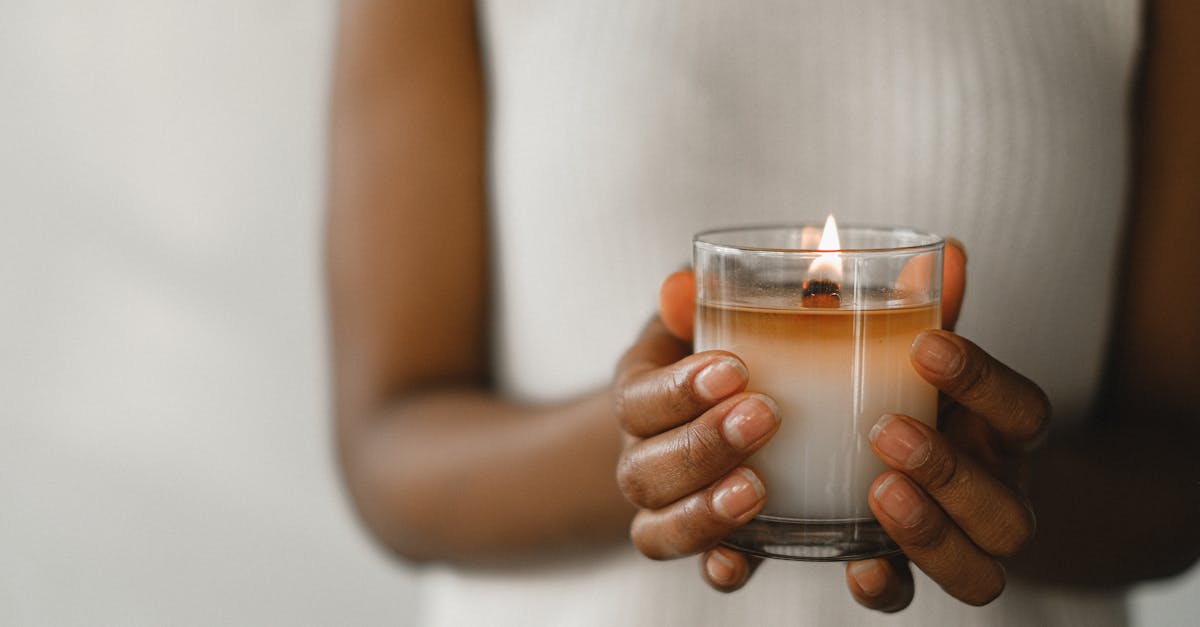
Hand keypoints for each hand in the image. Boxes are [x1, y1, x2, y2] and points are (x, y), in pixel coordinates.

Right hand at [612, 270, 778, 590]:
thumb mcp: (708, 316)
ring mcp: (669, 507)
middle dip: (700, 446)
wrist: (713, 415)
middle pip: (642, 470)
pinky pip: (698, 567)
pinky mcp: (708, 542)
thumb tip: (683, 283)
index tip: (733, 369)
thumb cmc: (720, 354)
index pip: (636, 398)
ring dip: (704, 511)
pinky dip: (719, 567)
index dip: (676, 390)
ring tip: (758, 489)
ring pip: (656, 529)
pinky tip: (744, 560)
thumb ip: (700, 297)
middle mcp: (642, 457)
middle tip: (763, 416)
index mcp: (641, 395)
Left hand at [845, 329, 1047, 609]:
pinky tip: (852, 567)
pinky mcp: (900, 571)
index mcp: (994, 431)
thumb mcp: (898, 347)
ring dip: (929, 534)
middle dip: (954, 472)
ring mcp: (952, 541)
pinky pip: (904, 595)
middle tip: (888, 432)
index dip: (987, 382)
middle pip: (1010, 510)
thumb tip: (941, 246)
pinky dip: (882, 584)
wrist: (886, 464)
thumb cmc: (895, 391)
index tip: (928, 346)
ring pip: (980, 571)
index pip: (1026, 411)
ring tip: (876, 488)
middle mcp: (989, 492)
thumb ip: (914, 304)